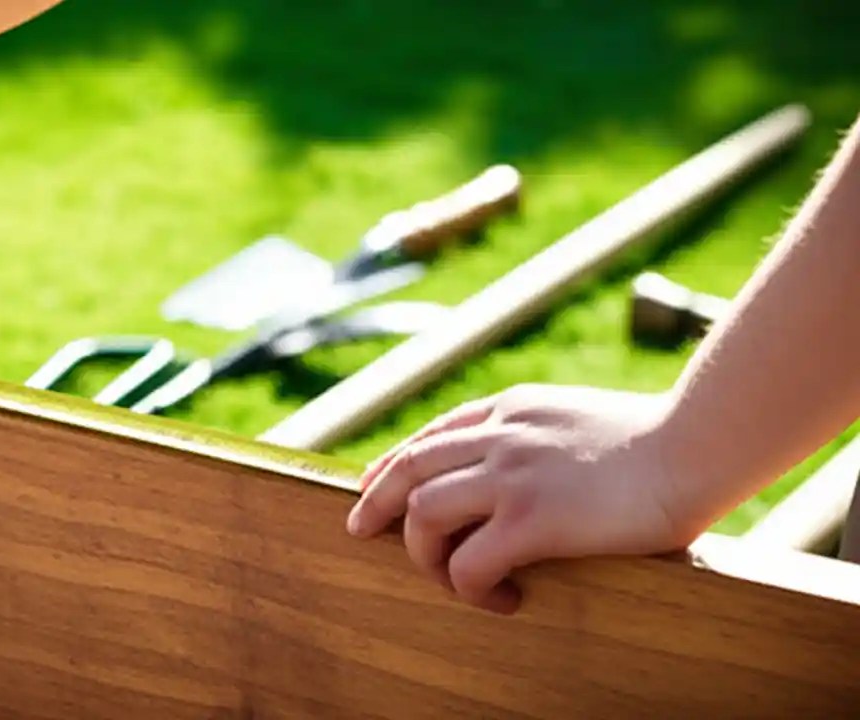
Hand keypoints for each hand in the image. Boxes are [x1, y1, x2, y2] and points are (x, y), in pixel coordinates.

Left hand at [347, 384, 698, 614]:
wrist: (697, 442)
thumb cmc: (657, 439)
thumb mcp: (579, 416)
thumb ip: (542, 434)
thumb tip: (532, 471)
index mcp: (512, 410)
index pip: (433, 433)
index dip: (395, 461)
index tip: (373, 483)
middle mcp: (499, 435)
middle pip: (408, 467)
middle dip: (374, 500)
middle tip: (359, 529)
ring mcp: (510, 475)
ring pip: (422, 514)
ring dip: (424, 555)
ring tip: (452, 580)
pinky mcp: (531, 519)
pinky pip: (468, 564)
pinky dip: (471, 588)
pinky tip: (505, 599)